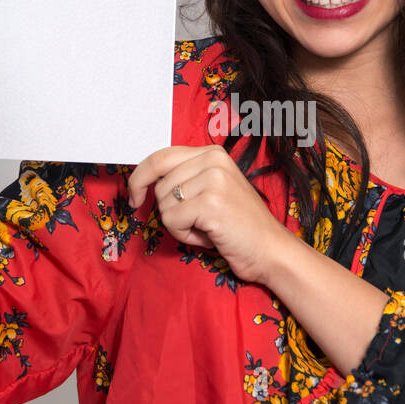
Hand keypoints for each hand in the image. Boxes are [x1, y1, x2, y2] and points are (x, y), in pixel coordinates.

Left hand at [127, 144, 293, 285]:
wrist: (270, 250)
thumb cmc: (238, 226)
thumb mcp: (212, 189)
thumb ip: (185, 179)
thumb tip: (144, 182)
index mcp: (212, 153)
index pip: (160, 157)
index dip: (140, 178)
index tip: (134, 197)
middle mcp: (213, 160)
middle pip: (159, 185)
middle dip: (169, 210)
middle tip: (195, 222)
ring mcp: (213, 180)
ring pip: (163, 205)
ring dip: (179, 225)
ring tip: (206, 228)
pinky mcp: (210, 204)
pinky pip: (172, 221)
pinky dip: (185, 235)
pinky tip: (208, 235)